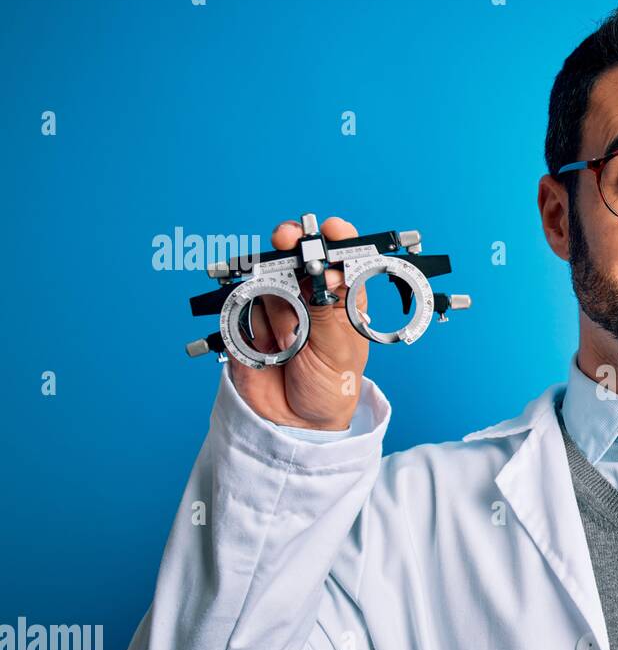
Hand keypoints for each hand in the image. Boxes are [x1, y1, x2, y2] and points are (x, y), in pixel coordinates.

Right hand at [229, 216, 370, 430]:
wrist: (295, 421)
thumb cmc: (331, 385)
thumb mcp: (339, 350)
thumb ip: (331, 310)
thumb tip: (329, 271)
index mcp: (343, 297)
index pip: (342, 256)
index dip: (337, 238)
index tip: (330, 228)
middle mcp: (309, 294)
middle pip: (298, 254)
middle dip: (292, 245)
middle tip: (287, 240)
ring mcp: (277, 303)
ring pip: (269, 281)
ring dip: (278, 308)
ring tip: (291, 344)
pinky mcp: (248, 318)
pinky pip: (244, 305)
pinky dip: (254, 324)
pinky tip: (268, 347)